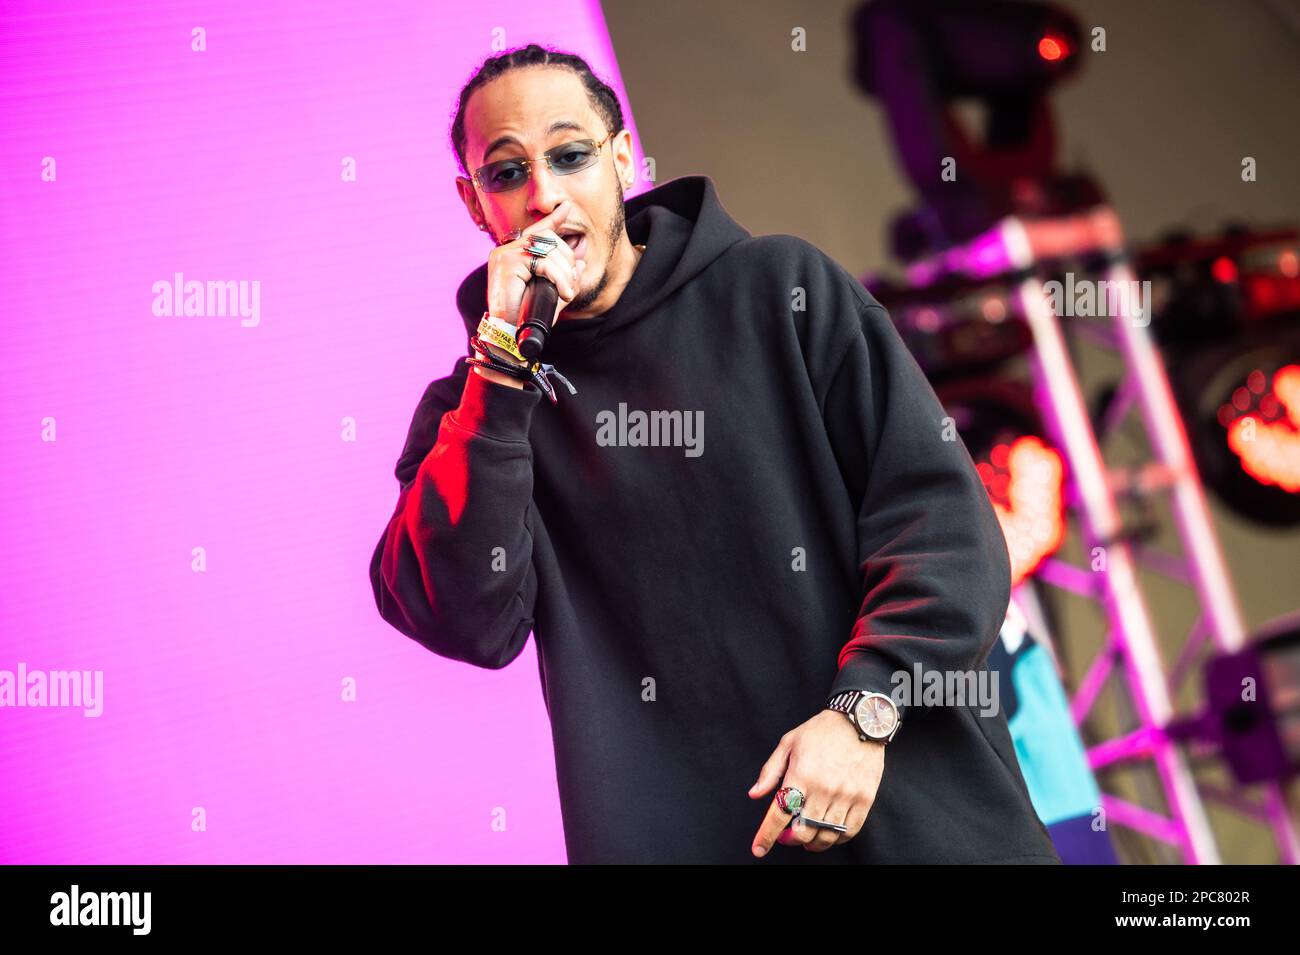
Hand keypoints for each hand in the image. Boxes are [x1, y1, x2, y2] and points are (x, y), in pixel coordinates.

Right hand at [486, 199, 586, 327]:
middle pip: (549, 238)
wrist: (508, 337)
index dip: (554, 220)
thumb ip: (564, 277)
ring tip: (568, 292)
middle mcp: (506, 250)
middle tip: (571, 283)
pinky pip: (544, 263)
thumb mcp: (551, 294)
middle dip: (568, 259)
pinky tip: (564, 292)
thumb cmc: (526, 319)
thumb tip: (581, 263)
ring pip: (549, 249)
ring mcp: (505, 255)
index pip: (537, 231)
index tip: (567, 208)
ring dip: (566, 273)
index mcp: (513, 255)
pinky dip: (560, 277)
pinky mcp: (508, 263)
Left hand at [747, 709, 884, 856]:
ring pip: (825, 836)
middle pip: (803, 831)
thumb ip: (770, 772)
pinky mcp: (864, 799)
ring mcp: (846, 795)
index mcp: (801, 775)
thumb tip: (755, 795)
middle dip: (790, 840)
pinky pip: (849, 831)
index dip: (766, 835)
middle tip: (786, 836)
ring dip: (812, 843)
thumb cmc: (820, 731)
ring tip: (807, 837)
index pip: (780, 814)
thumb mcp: (788, 743)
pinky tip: (829, 833)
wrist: (859, 721)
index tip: (759, 849)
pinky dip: (836, 838)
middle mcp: (823, 788)